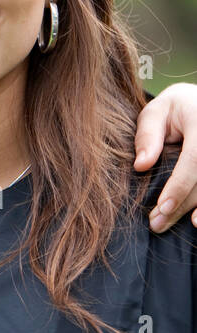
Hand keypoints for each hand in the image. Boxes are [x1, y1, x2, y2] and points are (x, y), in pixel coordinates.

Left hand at [134, 83, 196, 230]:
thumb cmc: (175, 108)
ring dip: (191, 209)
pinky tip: (195, 220)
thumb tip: (141, 166)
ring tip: (165, 223)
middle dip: (181, 205)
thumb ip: (148, 135)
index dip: (180, 185)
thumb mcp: (157, 112)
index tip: (162, 207)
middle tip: (156, 224)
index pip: (194, 160)